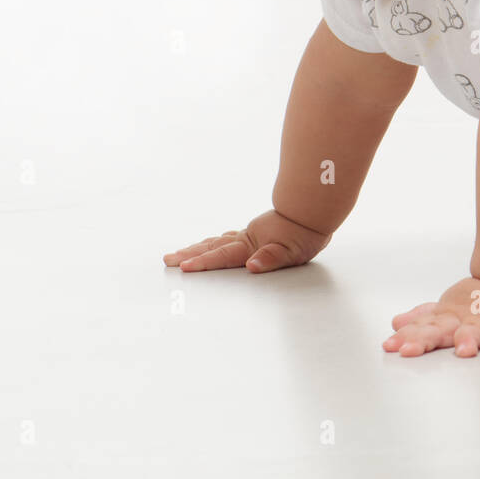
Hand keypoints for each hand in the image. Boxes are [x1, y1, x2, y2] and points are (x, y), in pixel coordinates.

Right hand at [163, 208, 331, 273]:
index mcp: (251, 246)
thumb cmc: (304, 234)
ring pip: (216, 242)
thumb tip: (252, 266)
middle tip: (167, 261)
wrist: (312, 210)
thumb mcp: (294, 251)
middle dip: (188, 255)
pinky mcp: (253, 233)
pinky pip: (226, 239)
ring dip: (196, 248)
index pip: (222, 257)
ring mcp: (247, 235)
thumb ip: (272, 258)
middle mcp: (244, 239)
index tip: (183, 268)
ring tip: (178, 254)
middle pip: (211, 247)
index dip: (203, 263)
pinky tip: (210, 244)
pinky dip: (213, 243)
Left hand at [383, 275, 479, 357]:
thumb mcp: (447, 311)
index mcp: (447, 319)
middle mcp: (463, 319)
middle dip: (423, 340)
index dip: (406, 336)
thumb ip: (423, 319)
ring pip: (476, 330)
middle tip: (408, 350)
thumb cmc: (478, 302)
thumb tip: (396, 323)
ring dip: (470, 339)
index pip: (422, 328)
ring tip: (465, 351)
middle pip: (440, 330)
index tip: (390, 346)